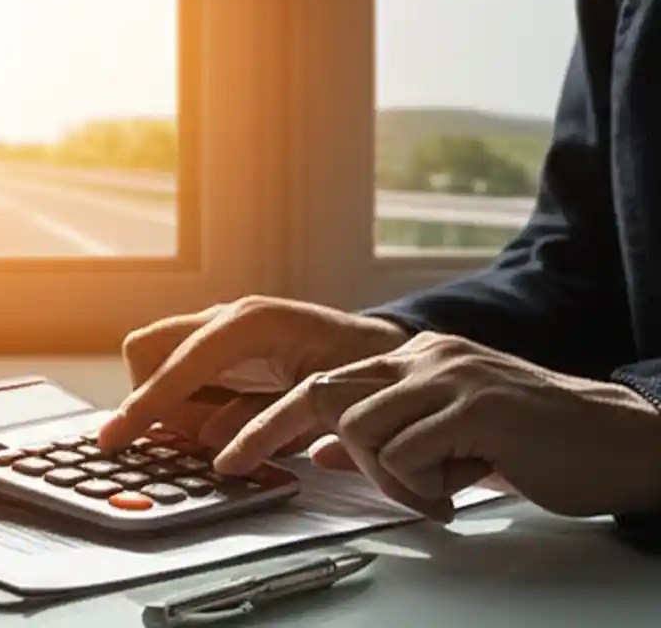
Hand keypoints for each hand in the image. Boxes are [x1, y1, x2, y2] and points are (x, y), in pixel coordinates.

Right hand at [99, 296, 408, 453]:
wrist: (383, 352)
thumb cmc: (360, 372)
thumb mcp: (321, 402)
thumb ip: (264, 421)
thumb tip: (209, 442)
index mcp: (251, 322)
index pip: (176, 361)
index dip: (145, 404)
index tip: (115, 439)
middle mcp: (227, 317)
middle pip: (147, 350)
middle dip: (149, 398)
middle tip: (185, 439)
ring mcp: (220, 328)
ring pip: (158, 363)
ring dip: (171, 405)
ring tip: (217, 433)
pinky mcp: (221, 348)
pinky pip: (181, 375)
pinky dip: (187, 404)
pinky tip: (225, 424)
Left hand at [217, 331, 660, 520]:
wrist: (617, 439)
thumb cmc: (531, 441)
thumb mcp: (443, 434)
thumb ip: (384, 433)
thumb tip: (321, 448)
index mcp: (414, 357)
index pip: (322, 381)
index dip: (268, 417)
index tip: (228, 452)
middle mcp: (426, 356)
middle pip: (323, 392)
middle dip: (280, 435)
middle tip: (260, 470)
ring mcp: (451, 376)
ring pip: (362, 430)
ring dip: (390, 477)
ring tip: (440, 488)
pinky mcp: (478, 406)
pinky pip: (409, 454)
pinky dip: (424, 485)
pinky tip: (464, 484)